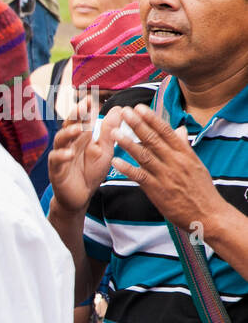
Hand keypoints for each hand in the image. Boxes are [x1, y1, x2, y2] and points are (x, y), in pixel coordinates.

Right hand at [47, 101, 117, 212]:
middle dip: (75, 115)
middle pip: (69, 125)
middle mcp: (68, 143)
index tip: (92, 98)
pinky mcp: (56, 170)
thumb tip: (119, 108)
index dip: (85, 109)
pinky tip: (68, 153)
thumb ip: (109, 131)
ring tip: (77, 129)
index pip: (82, 119)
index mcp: (80, 137)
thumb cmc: (90, 172)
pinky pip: (55, 160)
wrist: (81, 196)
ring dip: (68, 133)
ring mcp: (60, 155)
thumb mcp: (104, 150)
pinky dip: (61, 156)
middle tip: (83, 106)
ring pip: (60, 140)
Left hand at [109, 105, 231, 234]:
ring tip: (114, 132)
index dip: (151, 119)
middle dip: (137, 124)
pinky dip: (127, 169)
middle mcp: (175, 162)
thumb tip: (179, 129)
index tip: (139, 107)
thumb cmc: (200, 189)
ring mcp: (166, 176)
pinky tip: (115, 161)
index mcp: (184, 153)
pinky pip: (140, 177)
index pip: (166, 131)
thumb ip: (183, 146)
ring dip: (128, 143)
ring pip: (145, 156)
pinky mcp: (158, 190)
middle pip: (154, 139)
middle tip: (123, 111)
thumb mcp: (196, 164)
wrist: (208, 214)